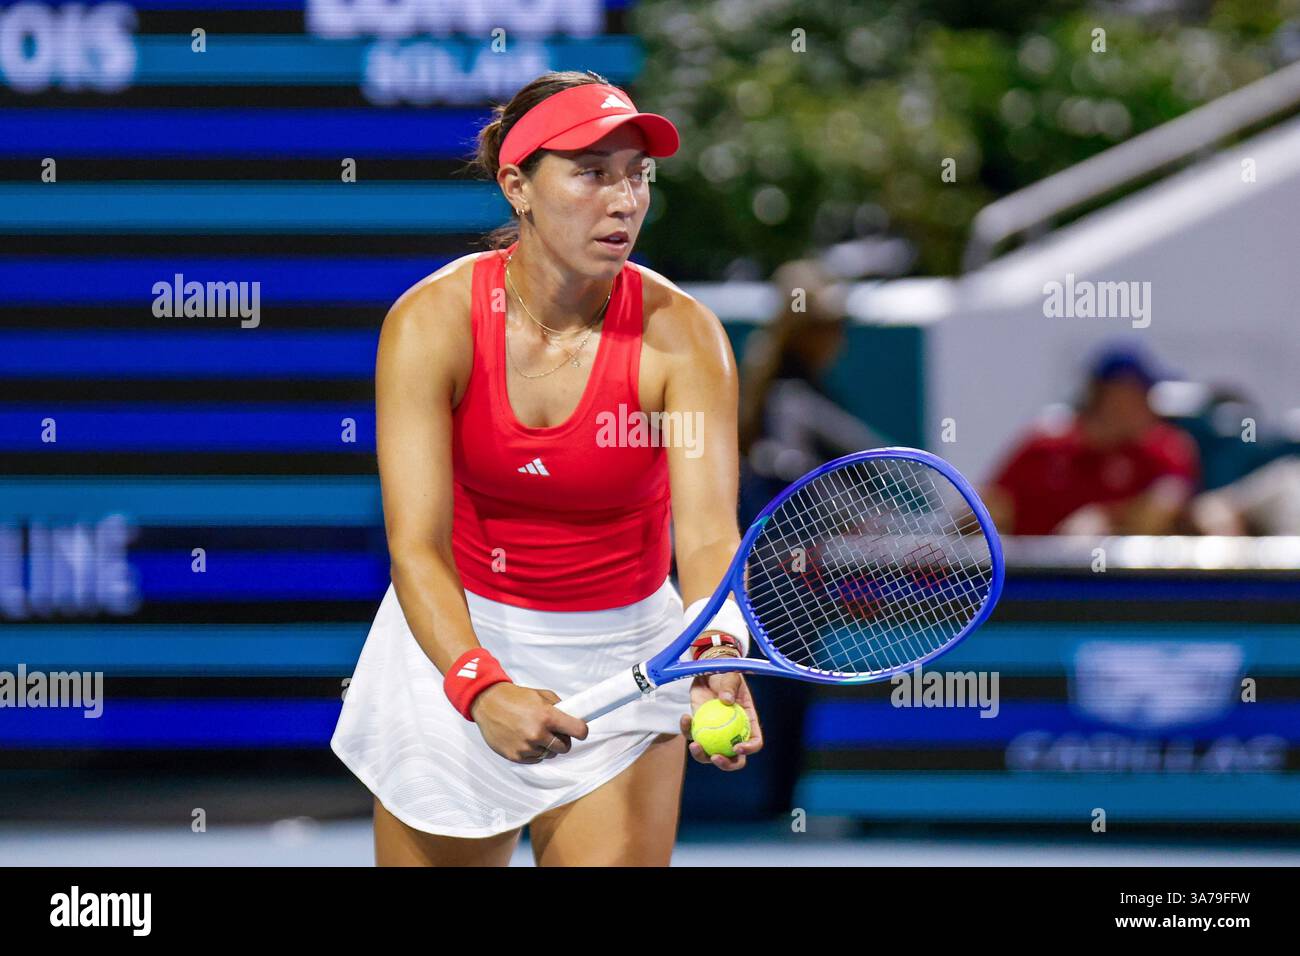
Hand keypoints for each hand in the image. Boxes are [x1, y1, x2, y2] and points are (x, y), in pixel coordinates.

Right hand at [470, 683, 587, 764]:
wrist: (488, 703)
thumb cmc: (515, 697)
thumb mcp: (541, 695)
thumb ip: (559, 707)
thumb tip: (573, 717)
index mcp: (547, 716)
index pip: (578, 731)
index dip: (582, 731)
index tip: (580, 732)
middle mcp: (537, 733)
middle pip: (565, 748)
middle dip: (563, 741)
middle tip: (555, 733)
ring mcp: (526, 747)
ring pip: (549, 754)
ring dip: (546, 746)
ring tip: (535, 733)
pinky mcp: (515, 756)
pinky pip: (534, 759)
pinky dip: (533, 752)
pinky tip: (525, 739)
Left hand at [678, 648, 762, 771]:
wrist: (708, 670)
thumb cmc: (725, 673)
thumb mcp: (731, 676)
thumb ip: (730, 686)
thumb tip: (726, 700)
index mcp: (748, 723)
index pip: (754, 742)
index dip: (749, 749)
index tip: (737, 747)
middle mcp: (733, 732)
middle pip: (734, 758)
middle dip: (726, 764)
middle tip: (715, 757)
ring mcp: (715, 732)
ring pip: (710, 754)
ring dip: (701, 756)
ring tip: (694, 746)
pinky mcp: (699, 727)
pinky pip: (691, 734)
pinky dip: (687, 730)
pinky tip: (685, 718)